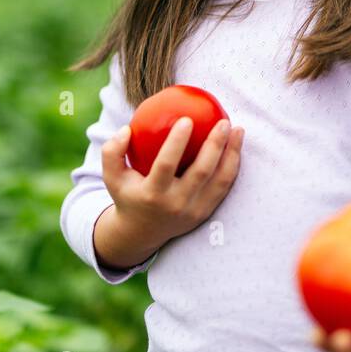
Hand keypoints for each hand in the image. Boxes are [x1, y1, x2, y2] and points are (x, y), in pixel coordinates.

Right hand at [100, 115, 244, 248]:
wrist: (142, 233)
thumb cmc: (128, 194)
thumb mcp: (112, 176)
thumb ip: (112, 151)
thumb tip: (127, 129)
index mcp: (152, 194)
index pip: (166, 166)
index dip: (176, 143)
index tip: (186, 119)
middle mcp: (176, 204)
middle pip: (201, 172)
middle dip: (215, 145)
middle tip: (223, 121)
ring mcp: (194, 211)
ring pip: (220, 180)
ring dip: (232, 153)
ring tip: (238, 130)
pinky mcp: (206, 213)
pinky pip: (224, 187)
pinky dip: (233, 166)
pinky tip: (236, 146)